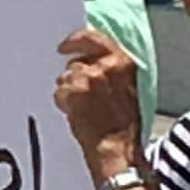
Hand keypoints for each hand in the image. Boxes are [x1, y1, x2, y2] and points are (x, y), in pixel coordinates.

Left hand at [52, 27, 142, 169]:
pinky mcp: (73, 93)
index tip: (64, 46)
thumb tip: (94, 62)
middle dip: (74, 78)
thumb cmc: (126, 128)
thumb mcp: (130, 90)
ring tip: (83, 110)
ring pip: (64, 78)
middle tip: (80, 97)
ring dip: (69, 93)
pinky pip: (59, 93)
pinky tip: (76, 116)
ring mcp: (88, 79)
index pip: (94, 38)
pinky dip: (63, 104)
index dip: (75, 40)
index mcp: (123, 63)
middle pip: (75, 63)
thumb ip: (113, 71)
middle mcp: (105, 66)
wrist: (119, 152)